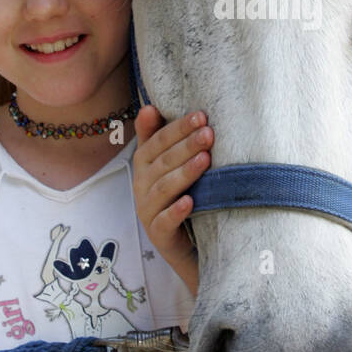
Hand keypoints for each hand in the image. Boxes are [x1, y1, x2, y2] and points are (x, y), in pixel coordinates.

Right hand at [132, 105, 212, 293]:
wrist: (188, 245)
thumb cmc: (179, 195)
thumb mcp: (169, 166)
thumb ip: (157, 137)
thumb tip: (148, 107)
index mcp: (144, 165)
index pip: (157, 141)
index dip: (178, 128)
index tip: (202, 116)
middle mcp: (141, 186)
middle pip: (162, 162)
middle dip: (186, 146)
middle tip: (209, 134)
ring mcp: (148, 212)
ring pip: (163, 189)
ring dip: (184, 173)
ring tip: (206, 160)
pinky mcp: (158, 236)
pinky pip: (164, 222)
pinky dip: (176, 211)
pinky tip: (190, 201)